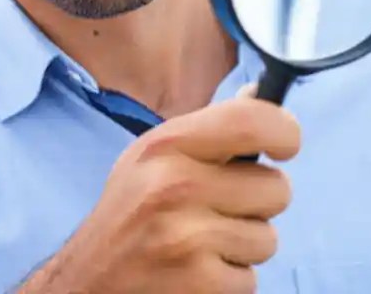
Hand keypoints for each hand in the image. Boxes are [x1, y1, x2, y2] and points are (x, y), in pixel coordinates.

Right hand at [19, 96, 300, 292]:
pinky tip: (195, 272)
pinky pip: (252, 279)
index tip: (286, 146)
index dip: (284, 131)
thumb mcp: (153, 159)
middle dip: (258, 205)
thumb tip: (262, 95)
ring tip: (201, 244)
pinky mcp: (198, 284)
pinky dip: (230, 281)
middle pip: (277, 189)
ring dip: (243, 247)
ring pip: (268, 238)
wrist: (85, 283)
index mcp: (166, 147)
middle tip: (219, 211)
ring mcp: (187, 238)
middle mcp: (174, 187)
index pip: (253, 121)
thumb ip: (209, 129)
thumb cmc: (128, 216)